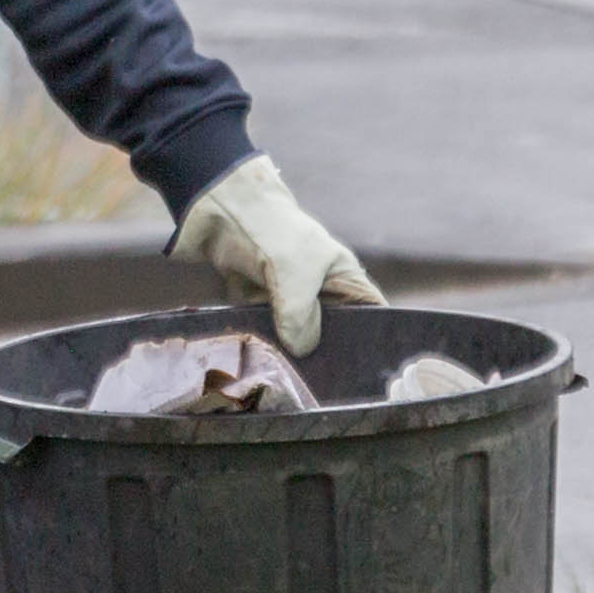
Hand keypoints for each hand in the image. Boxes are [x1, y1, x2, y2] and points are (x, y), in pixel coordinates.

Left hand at [172, 156, 380, 354]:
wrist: (219, 212)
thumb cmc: (271, 233)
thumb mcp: (295, 277)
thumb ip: (302, 318)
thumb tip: (302, 351)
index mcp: (344, 278)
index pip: (372, 314)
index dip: (374, 338)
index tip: (365, 367)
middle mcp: (321, 292)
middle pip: (333, 334)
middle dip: (325, 354)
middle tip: (319, 379)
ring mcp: (290, 299)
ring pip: (297, 338)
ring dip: (287, 350)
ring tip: (284, 368)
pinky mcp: (260, 304)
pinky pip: (267, 332)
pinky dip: (260, 339)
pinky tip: (257, 352)